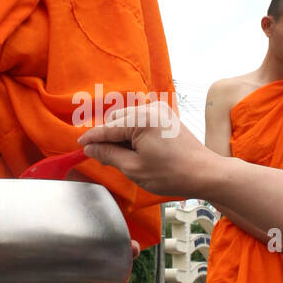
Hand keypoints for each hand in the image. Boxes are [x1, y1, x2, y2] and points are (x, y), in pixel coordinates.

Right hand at [78, 99, 210, 199]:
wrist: (204, 173)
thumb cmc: (172, 173)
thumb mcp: (134, 168)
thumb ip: (109, 154)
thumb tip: (90, 147)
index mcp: (142, 119)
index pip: (108, 128)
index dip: (91, 138)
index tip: (79, 145)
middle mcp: (151, 108)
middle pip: (116, 120)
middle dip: (107, 138)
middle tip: (105, 159)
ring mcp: (160, 111)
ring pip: (127, 119)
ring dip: (120, 135)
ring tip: (123, 158)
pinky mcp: (166, 116)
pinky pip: (140, 121)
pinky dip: (133, 133)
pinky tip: (135, 150)